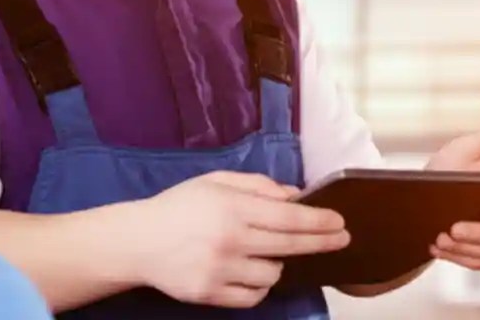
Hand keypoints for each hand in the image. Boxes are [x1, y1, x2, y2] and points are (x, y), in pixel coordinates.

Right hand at [128, 171, 349, 307]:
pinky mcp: (211, 295)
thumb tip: (294, 196)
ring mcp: (221, 271)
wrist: (138, 241)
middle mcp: (230, 240)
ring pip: (274, 274)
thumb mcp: (216, 182)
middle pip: (289, 245)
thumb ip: (257, 186)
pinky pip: (254, 296)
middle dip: (320, 242)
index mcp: (231, 208)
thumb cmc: (179, 206)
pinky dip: (259, 285)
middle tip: (340, 238)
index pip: (288, 217)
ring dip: (278, 263)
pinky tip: (251, 272)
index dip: (318, 221)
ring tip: (265, 252)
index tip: (339, 223)